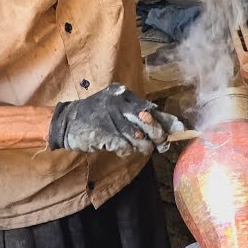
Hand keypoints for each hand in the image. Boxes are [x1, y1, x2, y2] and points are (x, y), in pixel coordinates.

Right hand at [47, 83, 186, 156]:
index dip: (169, 122)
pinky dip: (125, 151)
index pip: (153, 109)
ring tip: (134, 146)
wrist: (67, 121)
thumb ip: (138, 115)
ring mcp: (113, 119)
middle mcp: (121, 105)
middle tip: (160, 144)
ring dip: (141, 147)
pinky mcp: (105, 133)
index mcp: (126, 96)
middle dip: (158, 137)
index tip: (181, 130)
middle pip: (151, 124)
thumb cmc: (96, 116)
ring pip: (140, 139)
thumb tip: (166, 128)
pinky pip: (125, 147)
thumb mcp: (117, 107)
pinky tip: (119, 148)